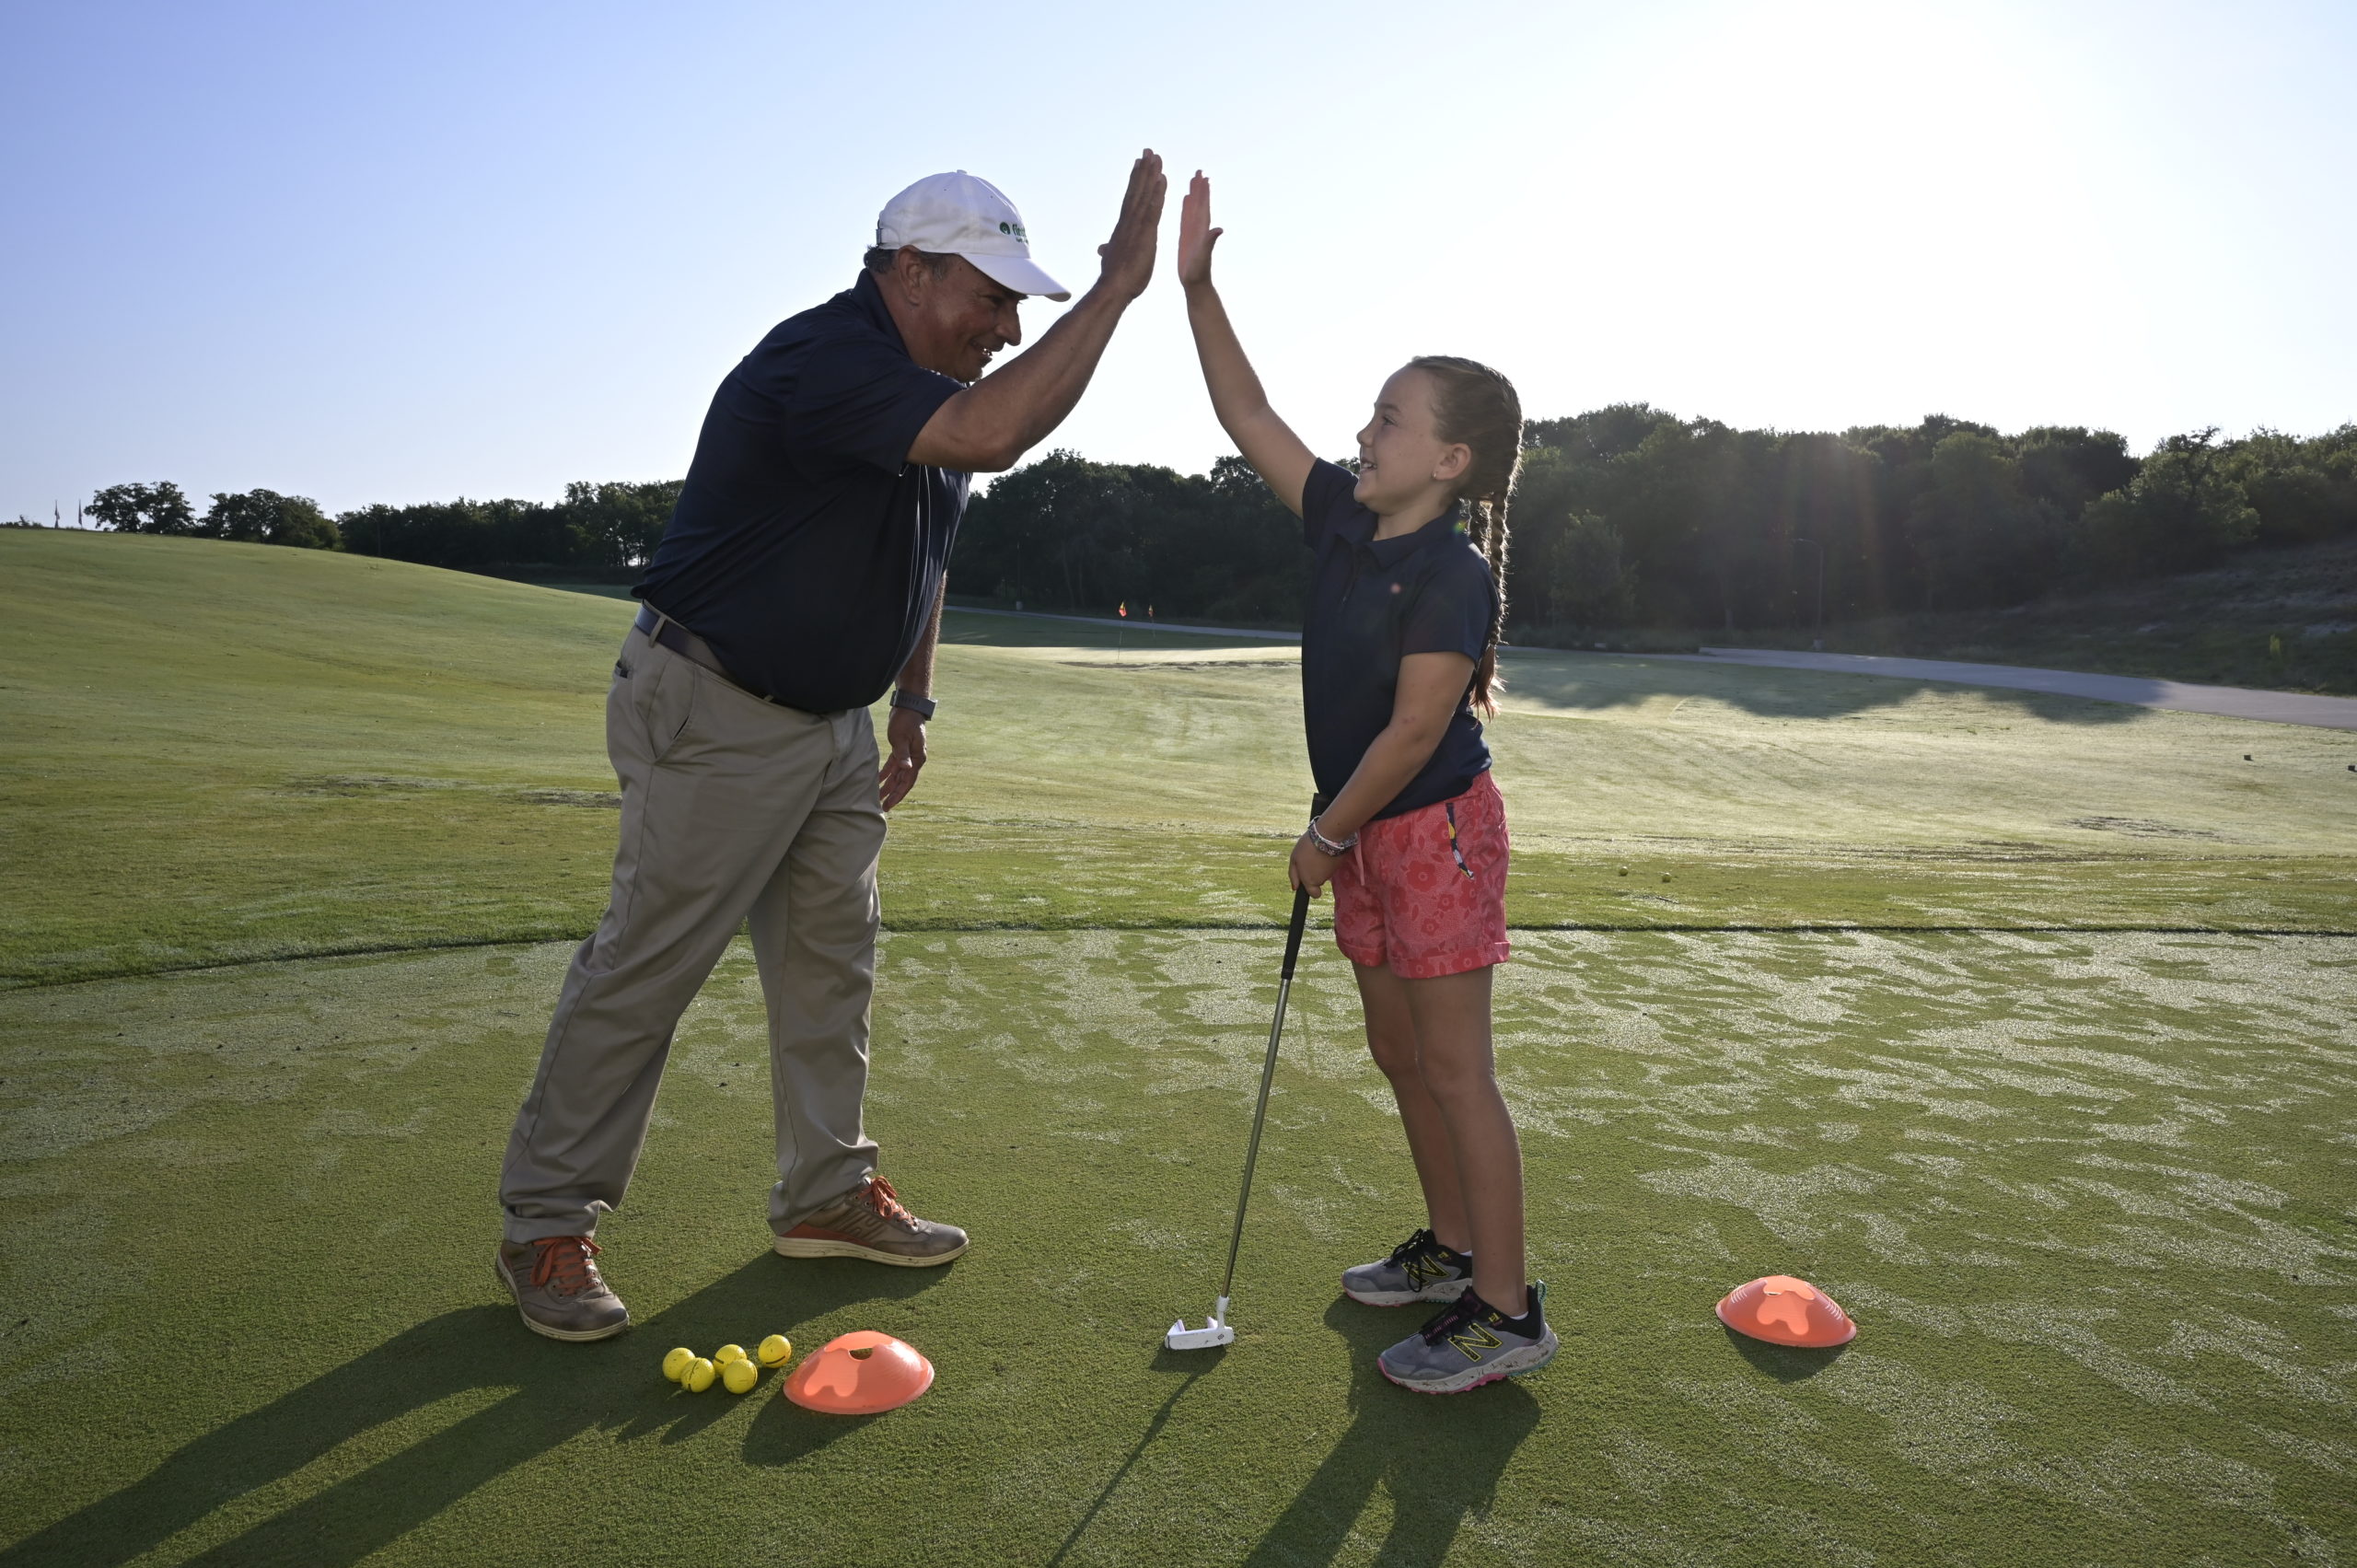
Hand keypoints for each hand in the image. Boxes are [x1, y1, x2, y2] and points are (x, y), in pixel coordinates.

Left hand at [878, 705, 927, 810]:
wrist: (908, 706)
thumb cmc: (906, 720)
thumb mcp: (902, 737)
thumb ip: (902, 754)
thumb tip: (906, 769)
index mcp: (917, 759)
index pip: (908, 782)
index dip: (898, 794)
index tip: (889, 805)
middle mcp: (914, 759)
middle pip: (903, 781)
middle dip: (893, 794)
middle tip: (883, 807)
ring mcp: (908, 755)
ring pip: (898, 775)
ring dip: (889, 785)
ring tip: (879, 797)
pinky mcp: (901, 750)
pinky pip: (893, 766)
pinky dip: (886, 773)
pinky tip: (878, 780)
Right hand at [1095, 149, 1166, 301]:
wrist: (1114, 289)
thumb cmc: (1114, 279)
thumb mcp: (1112, 261)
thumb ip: (1109, 251)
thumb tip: (1102, 249)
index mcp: (1123, 227)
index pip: (1131, 199)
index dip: (1135, 181)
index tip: (1138, 165)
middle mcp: (1129, 222)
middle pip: (1137, 190)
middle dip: (1143, 170)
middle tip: (1148, 151)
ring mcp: (1136, 226)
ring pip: (1144, 195)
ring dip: (1151, 175)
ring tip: (1156, 157)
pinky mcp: (1146, 234)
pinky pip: (1153, 209)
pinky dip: (1158, 193)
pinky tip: (1162, 179)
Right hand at [1177, 170, 1220, 288]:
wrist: (1195, 283)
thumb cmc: (1199, 272)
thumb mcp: (1203, 256)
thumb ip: (1210, 241)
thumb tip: (1219, 229)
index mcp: (1203, 229)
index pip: (1204, 206)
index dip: (1204, 192)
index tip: (1204, 176)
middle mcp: (1199, 228)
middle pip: (1199, 203)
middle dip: (1199, 188)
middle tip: (1199, 171)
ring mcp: (1193, 231)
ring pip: (1193, 208)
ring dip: (1194, 194)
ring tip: (1193, 180)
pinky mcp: (1186, 236)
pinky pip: (1186, 217)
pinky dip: (1186, 207)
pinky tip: (1185, 199)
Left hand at [1289, 832, 1340, 897]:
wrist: (1329, 836)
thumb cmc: (1308, 847)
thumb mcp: (1294, 859)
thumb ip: (1294, 875)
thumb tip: (1295, 888)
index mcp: (1310, 881)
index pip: (1315, 894)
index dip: (1312, 890)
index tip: (1309, 880)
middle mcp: (1322, 880)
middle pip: (1319, 881)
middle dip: (1315, 873)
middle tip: (1311, 859)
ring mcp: (1332, 872)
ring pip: (1326, 872)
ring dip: (1321, 865)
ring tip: (1317, 851)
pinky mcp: (1340, 864)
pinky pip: (1332, 865)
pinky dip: (1329, 859)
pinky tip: (1325, 849)